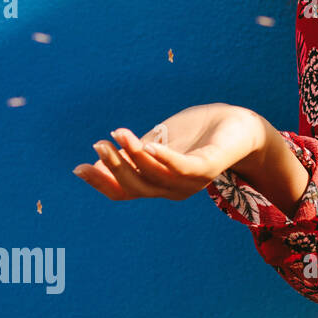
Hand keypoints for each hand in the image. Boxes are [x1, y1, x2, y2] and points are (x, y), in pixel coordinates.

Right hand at [72, 103, 264, 200]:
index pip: (124, 192)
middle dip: (115, 166)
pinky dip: (164, 158)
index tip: (78, 167)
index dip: (101, 182)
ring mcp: (193, 181)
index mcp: (159, 185)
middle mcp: (174, 189)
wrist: (239, 125)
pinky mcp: (209, 166)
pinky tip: (148, 145)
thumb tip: (94, 164)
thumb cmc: (197, 135)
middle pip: (136, 186)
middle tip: (99, 143)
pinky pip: (183, 167)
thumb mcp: (157, 143)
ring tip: (119, 134)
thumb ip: (132, 155)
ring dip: (134, 155)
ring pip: (155, 176)